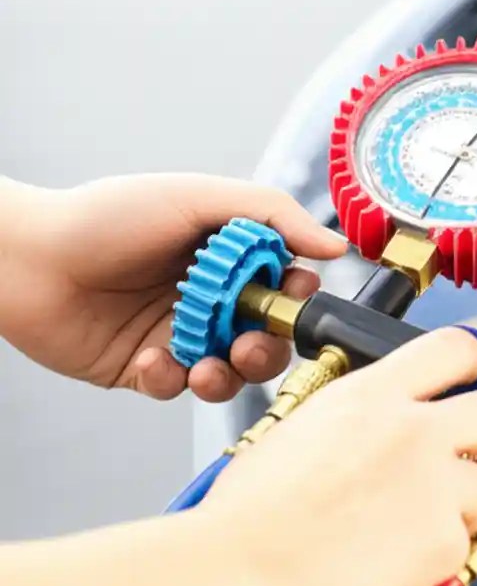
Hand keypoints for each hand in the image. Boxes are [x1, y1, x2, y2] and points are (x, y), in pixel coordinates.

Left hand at [0, 174, 346, 400]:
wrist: (29, 258)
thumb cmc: (107, 216)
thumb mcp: (198, 197)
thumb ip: (273, 216)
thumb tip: (336, 247)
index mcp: (228, 256)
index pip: (285, 285)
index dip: (295, 297)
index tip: (292, 297)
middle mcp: (209, 297)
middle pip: (265, 337)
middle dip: (265, 348)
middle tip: (248, 345)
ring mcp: (179, 334)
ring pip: (228, 371)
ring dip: (225, 374)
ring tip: (203, 366)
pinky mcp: (146, 367)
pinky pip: (176, 387)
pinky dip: (170, 378)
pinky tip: (148, 358)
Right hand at [200, 328, 476, 585]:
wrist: (239, 576)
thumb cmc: (250, 517)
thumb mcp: (301, 429)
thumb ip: (359, 414)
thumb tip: (384, 417)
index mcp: (371, 395)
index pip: (458, 349)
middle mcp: (413, 431)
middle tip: (467, 456)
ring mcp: (435, 485)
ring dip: (461, 506)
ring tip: (409, 524)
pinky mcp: (444, 540)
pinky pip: (467, 541)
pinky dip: (440, 554)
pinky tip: (397, 557)